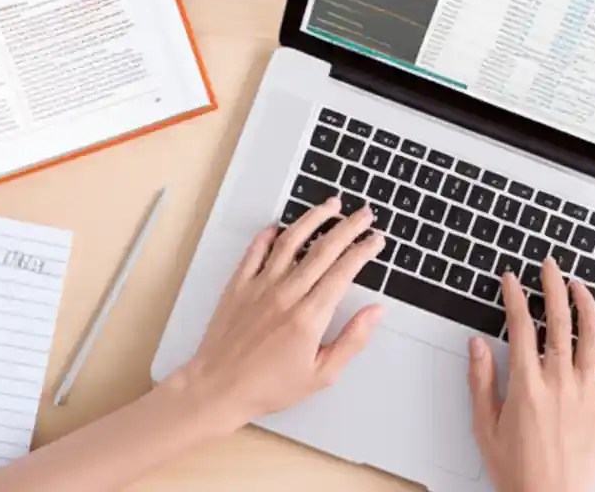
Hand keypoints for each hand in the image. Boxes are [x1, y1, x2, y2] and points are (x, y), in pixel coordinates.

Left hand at [164, 197, 384, 431]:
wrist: (217, 388)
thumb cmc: (267, 387)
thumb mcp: (321, 375)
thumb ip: (352, 340)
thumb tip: (375, 312)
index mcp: (309, 316)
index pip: (344, 271)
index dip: (364, 250)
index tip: (376, 239)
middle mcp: (286, 294)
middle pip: (323, 249)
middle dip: (348, 227)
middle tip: (363, 214)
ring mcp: (259, 286)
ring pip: (291, 241)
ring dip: (313, 218)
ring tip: (330, 206)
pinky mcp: (238, 285)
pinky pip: (255, 251)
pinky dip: (269, 235)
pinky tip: (279, 226)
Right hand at [468, 257, 594, 491]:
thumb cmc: (516, 468)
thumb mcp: (485, 425)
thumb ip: (480, 380)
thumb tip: (476, 344)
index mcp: (526, 385)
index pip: (520, 326)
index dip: (514, 297)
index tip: (511, 279)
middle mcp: (559, 383)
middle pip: (558, 322)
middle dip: (552, 287)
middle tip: (550, 266)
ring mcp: (588, 394)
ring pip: (591, 337)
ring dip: (585, 306)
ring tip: (579, 287)